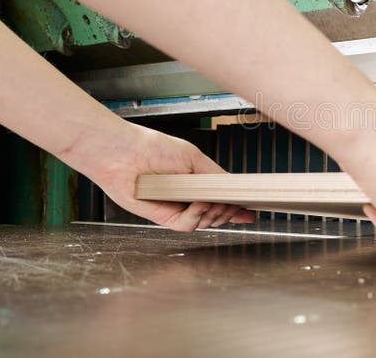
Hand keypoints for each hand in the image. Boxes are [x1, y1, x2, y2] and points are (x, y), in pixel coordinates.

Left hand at [82, 123, 253, 230]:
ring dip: (214, 213)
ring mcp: (176, 209)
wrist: (126, 153)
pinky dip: (197, 216)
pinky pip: (187, 225)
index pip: (220, 199)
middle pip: (217, 215)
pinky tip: (199, 204)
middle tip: (233, 204)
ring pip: (205, 223)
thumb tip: (233, 187)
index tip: (249, 211)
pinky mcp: (163, 218)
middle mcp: (187, 198)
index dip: (236, 208)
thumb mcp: (194, 158)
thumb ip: (215, 175)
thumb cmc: (153, 148)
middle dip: (228, 212)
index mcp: (196, 183)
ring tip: (214, 201)